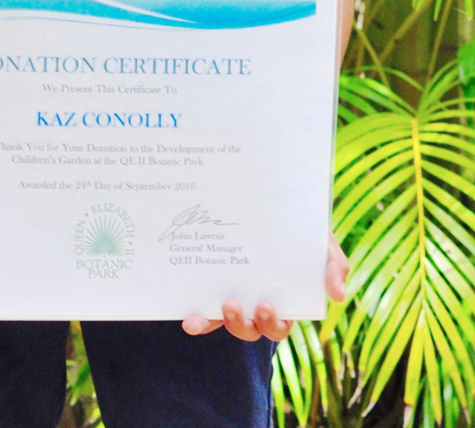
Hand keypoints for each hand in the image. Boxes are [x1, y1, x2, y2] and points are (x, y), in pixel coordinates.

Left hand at [181, 231, 348, 341]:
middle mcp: (255, 301)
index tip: (266, 305)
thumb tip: (339, 296)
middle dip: (241, 324)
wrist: (272, 196)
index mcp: (283, 300)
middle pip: (250, 329)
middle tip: (233, 304)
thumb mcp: (323, 243)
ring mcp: (232, 290)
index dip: (272, 323)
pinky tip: (187, 315)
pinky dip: (196, 314)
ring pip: (222, 320)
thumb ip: (334, 266)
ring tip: (213, 305)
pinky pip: (202, 302)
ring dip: (214, 322)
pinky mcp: (211, 279)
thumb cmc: (302, 227)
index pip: (278, 325)